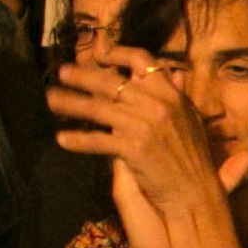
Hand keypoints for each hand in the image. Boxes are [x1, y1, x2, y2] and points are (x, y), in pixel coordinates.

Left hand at [50, 47, 240, 244]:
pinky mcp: (133, 149)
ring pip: (99, 109)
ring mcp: (145, 126)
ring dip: (71, 103)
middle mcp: (158, 105)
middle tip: (61, 72)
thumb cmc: (193, 160)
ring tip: (51, 100)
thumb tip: (171, 72)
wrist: (196, 194)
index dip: (118, 53)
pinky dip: (78, 140)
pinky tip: (62, 138)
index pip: (142, 61)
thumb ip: (177, 95)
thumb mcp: (190, 120)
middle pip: (112, 81)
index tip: (99, 54)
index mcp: (172, 94)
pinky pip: (98, 140)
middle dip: (82, 75)